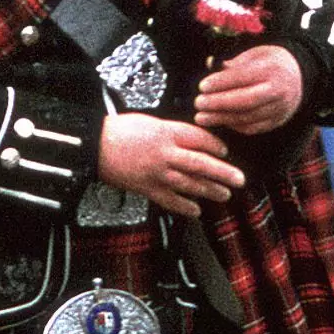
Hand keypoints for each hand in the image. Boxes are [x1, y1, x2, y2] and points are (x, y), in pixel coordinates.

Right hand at [94, 114, 240, 212]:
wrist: (93, 147)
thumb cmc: (117, 131)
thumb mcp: (149, 122)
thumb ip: (172, 132)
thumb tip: (192, 142)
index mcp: (166, 133)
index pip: (199, 139)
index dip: (215, 146)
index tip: (224, 151)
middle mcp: (165, 154)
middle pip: (201, 164)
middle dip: (223, 172)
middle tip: (239, 179)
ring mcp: (156, 173)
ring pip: (190, 183)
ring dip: (210, 191)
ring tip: (224, 195)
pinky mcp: (147, 188)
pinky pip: (170, 200)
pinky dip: (185, 207)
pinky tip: (196, 211)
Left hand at [191, 44, 304, 137]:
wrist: (299, 76)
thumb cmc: (269, 62)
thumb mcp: (255, 54)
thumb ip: (234, 63)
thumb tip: (209, 64)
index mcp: (272, 69)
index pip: (243, 77)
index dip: (221, 83)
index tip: (202, 86)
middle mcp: (279, 91)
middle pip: (245, 100)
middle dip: (218, 103)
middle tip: (198, 103)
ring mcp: (280, 108)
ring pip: (247, 117)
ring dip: (221, 118)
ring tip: (201, 117)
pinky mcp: (278, 121)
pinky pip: (253, 128)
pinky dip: (233, 125)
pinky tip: (219, 121)